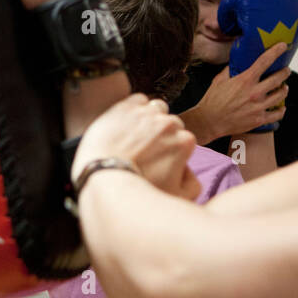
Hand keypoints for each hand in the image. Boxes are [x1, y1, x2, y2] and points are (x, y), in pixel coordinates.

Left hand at [75, 95, 200, 200]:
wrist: (104, 178)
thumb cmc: (139, 191)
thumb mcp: (177, 197)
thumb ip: (193, 184)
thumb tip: (188, 170)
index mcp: (184, 142)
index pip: (184, 141)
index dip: (172, 152)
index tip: (159, 161)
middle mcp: (168, 123)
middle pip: (170, 124)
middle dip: (162, 135)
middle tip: (145, 152)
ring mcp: (146, 113)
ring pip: (156, 109)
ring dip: (150, 119)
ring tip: (136, 136)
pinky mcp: (125, 106)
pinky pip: (137, 100)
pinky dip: (133, 109)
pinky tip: (125, 126)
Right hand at [183, 42, 290, 141]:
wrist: (209, 122)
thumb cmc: (212, 101)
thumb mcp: (219, 80)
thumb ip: (230, 70)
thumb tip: (237, 63)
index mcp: (244, 81)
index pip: (264, 61)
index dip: (276, 52)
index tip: (282, 46)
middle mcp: (254, 93)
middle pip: (278, 78)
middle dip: (285, 72)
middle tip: (286, 70)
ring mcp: (258, 107)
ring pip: (280, 95)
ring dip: (284, 89)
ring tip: (284, 87)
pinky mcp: (258, 120)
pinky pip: (277, 114)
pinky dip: (281, 110)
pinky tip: (281, 107)